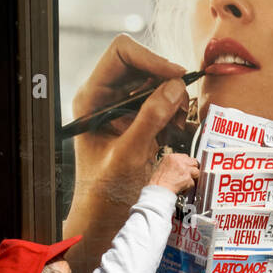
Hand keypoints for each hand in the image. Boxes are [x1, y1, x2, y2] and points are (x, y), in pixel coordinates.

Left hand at [62, 35, 189, 270]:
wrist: (104, 219)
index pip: (122, 54)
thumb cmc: (106, 192)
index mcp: (92, 98)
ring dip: (173, 99)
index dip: (151, 59)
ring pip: (155, 83)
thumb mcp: (130, 155)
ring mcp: (122, 109)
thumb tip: (174, 86)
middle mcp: (106, 97)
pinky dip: (173, 112)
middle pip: (143, 65)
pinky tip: (174, 131)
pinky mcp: (137, 121)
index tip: (176, 76)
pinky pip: (161, 102)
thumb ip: (151, 118)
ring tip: (177, 125)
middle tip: (180, 109)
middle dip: (166, 82)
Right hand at [149, 151, 199, 194]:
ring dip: (193, 178)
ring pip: (196, 171)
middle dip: (193, 169)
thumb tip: (180, 165)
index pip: (186, 156)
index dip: (187, 163)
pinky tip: (182, 187)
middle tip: (189, 175)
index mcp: (171, 157)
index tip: (187, 167)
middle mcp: (179, 161)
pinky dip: (189, 186)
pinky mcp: (187, 178)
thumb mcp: (162, 166)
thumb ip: (173, 164)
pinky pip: (193, 182)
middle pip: (194, 162)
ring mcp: (184, 169)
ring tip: (185, 182)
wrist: (158, 190)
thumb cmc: (158, 181)